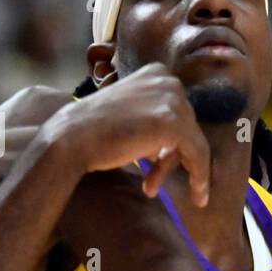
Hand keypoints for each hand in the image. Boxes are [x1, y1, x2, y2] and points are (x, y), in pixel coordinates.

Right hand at [47, 63, 211, 203]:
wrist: (71, 138)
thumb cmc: (94, 130)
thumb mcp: (131, 113)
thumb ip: (155, 120)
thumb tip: (178, 146)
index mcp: (158, 74)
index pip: (178, 114)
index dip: (169, 143)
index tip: (157, 164)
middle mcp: (169, 81)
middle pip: (187, 128)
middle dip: (169, 157)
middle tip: (151, 182)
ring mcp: (173, 100)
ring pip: (193, 144)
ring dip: (171, 169)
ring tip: (152, 189)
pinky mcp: (174, 123)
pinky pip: (198, 155)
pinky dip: (199, 177)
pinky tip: (197, 197)